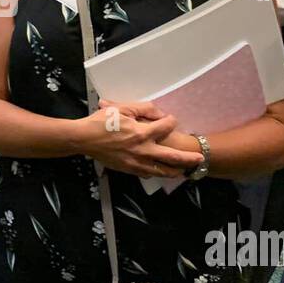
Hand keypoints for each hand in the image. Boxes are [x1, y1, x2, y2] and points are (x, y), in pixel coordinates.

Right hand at [77, 107, 202, 178]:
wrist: (83, 139)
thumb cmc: (101, 122)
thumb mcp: (123, 108)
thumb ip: (143, 108)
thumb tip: (159, 113)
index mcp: (142, 133)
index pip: (166, 127)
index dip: (171, 121)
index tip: (172, 119)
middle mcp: (143, 150)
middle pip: (172, 157)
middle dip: (188, 158)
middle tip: (200, 158)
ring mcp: (136, 163)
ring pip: (161, 170)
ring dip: (175, 170)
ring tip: (185, 170)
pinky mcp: (128, 169)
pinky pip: (147, 174)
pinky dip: (156, 172)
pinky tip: (159, 171)